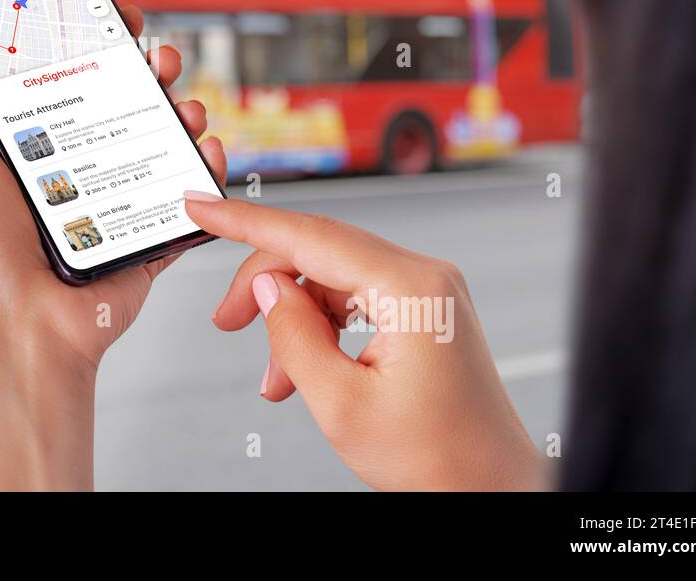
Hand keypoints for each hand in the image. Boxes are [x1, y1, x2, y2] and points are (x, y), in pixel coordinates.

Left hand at [0, 7, 225, 489]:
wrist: (22, 330)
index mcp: (28, 140)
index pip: (65, 70)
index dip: (91, 37)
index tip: (111, 12)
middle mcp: (72, 163)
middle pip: (122, 96)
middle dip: (148, 65)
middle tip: (155, 54)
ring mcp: (113, 196)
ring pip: (160, 135)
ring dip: (182, 108)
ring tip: (182, 104)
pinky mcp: (145, 230)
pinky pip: (186, 192)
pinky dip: (205, 166)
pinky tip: (204, 147)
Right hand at [185, 196, 545, 490]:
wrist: (490, 487)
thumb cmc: (437, 459)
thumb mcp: (340, 403)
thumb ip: (294, 335)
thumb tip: (267, 287)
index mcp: (411, 288)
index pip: (311, 235)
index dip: (247, 223)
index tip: (204, 208)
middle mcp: (424, 276)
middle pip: (319, 252)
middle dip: (266, 285)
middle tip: (227, 322)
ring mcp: (427, 289)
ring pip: (332, 278)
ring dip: (294, 319)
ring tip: (275, 378)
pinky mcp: (423, 307)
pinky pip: (354, 297)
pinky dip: (320, 327)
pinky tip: (301, 366)